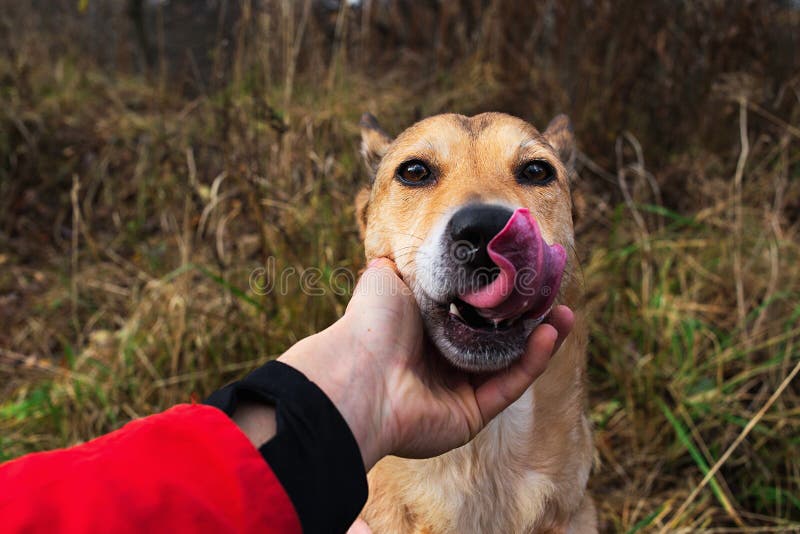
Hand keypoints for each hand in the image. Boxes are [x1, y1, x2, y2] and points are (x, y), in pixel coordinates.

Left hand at [279, 258, 573, 469]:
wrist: (358, 373)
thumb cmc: (371, 323)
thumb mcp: (385, 279)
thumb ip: (399, 267)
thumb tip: (389, 254)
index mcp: (424, 333)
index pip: (471, 316)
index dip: (499, 298)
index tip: (525, 276)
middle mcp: (442, 364)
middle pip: (496, 341)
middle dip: (528, 319)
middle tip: (553, 295)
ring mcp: (457, 392)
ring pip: (510, 363)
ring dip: (541, 339)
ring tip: (564, 312)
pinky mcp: (470, 416)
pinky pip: (509, 385)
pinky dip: (533, 361)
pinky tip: (551, 333)